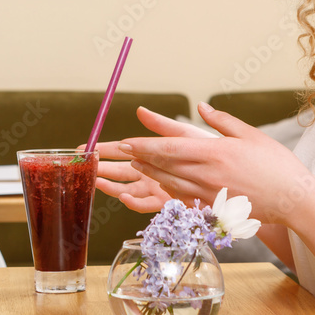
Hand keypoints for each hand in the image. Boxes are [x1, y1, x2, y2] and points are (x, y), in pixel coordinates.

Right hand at [89, 107, 218, 212]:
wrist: (233, 176)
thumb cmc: (211, 151)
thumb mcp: (185, 135)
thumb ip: (163, 125)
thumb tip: (141, 110)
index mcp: (153, 155)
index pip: (122, 151)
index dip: (103, 149)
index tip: (86, 147)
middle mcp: (152, 173)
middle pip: (119, 170)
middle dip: (100, 168)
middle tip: (81, 166)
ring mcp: (158, 189)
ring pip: (128, 188)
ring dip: (111, 186)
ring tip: (96, 181)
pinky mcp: (168, 202)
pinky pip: (147, 205)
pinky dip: (133, 202)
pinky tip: (124, 196)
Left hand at [120, 102, 312, 225]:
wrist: (294, 199)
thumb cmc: (276, 164)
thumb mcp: (250, 134)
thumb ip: (222, 121)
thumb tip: (201, 106)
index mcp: (213, 153)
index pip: (169, 148)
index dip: (145, 145)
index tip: (128, 141)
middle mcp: (207, 174)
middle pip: (164, 166)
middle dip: (142, 158)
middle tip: (125, 150)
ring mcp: (209, 194)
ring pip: (170, 183)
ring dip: (151, 173)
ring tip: (138, 164)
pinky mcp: (215, 209)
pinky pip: (185, 199)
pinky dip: (169, 189)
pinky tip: (162, 183)